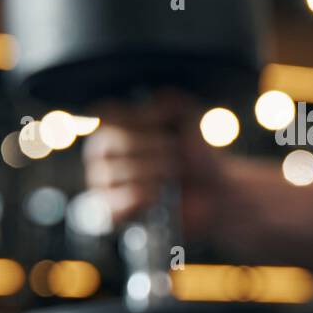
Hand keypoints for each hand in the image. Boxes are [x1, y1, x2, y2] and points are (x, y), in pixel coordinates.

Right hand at [81, 92, 223, 237]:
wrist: (213, 190)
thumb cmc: (194, 152)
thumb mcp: (189, 118)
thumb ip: (173, 102)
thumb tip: (157, 99)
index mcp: (112, 126)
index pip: (106, 114)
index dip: (139, 118)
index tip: (168, 124)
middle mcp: (100, 154)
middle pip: (110, 141)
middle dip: (152, 145)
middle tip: (177, 151)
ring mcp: (102, 184)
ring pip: (113, 172)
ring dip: (153, 170)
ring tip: (174, 173)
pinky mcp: (112, 213)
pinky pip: (115, 203)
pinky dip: (142, 196)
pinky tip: (161, 194)